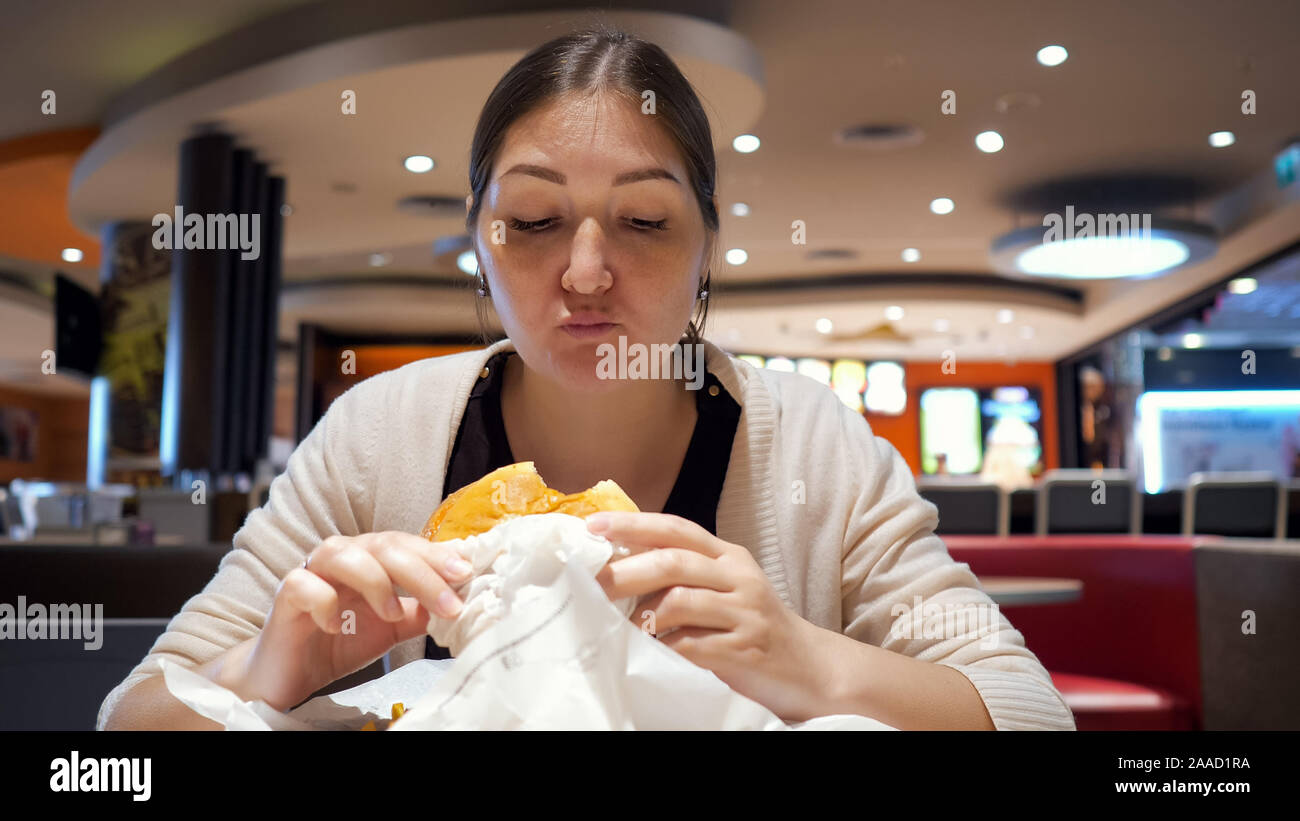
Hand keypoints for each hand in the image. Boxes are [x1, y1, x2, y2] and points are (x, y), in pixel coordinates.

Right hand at [235, 532, 473, 711]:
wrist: (292, 671)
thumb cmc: (341, 640)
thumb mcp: (391, 627)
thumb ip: (421, 611)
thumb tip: (460, 601)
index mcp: (369, 558)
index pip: (406, 544)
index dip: (436, 556)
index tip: (466, 575)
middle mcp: (342, 557)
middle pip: (382, 546)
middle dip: (420, 573)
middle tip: (447, 603)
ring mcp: (311, 573)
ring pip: (343, 554)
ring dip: (375, 582)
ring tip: (392, 614)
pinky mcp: (285, 597)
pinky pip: (303, 585)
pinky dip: (323, 601)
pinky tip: (337, 625)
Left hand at [587, 512, 826, 720]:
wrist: (812, 668)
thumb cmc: (754, 627)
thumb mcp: (726, 590)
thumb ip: (685, 576)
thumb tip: (617, 567)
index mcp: (728, 556)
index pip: (675, 529)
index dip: (633, 525)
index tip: (592, 527)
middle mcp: (739, 577)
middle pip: (672, 562)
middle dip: (625, 572)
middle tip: (591, 586)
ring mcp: (745, 612)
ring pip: (679, 602)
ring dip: (642, 617)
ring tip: (620, 629)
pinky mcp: (746, 650)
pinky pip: (691, 645)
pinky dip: (664, 649)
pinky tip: (652, 654)